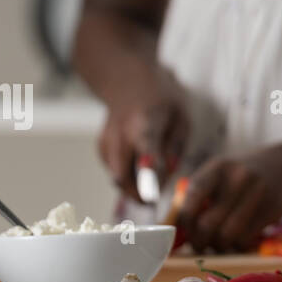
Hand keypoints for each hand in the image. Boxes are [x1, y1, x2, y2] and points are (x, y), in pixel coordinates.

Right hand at [97, 67, 189, 201]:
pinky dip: (127, 176)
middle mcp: (121, 132)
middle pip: (123, 174)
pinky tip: (137, 165)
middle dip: (139, 195)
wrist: (126, 79)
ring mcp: (107, 140)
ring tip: (149, 181)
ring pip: (117, 177)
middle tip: (153, 201)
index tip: (152, 195)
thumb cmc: (160, 98)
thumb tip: (167, 175)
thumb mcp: (180, 115)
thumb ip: (175, 146)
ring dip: (133, 188)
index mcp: (146, 120)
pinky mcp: (101, 147)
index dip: (149, 172)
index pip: (146, 148)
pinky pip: (114, 171)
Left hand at [177, 147, 281, 252]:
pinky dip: (237, 245)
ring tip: (219, 245)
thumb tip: (180, 228)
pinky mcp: (272, 210)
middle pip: (207, 224)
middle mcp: (236, 179)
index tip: (186, 233)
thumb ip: (202, 193)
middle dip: (200, 242)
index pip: (190, 200)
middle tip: (201, 246)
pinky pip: (246, 238)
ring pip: (226, 235)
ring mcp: (256, 193)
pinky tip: (238, 241)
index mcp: (216, 168)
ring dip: (219, 247)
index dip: (185, 223)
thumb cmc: (248, 173)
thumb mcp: (223, 172)